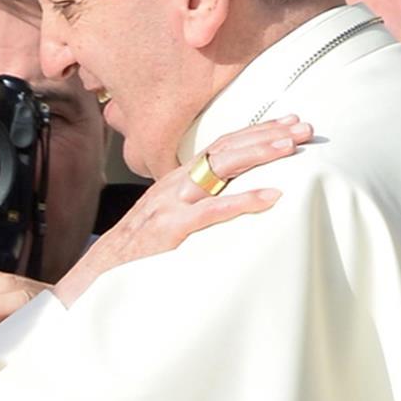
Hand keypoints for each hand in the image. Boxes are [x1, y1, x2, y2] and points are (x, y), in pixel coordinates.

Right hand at [53, 115, 312, 306]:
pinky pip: (210, 211)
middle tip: (304, 127)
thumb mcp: (164, 221)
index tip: (287, 123)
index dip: (254, 132)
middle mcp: (173, 185)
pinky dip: (242, 201)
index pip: (218, 146)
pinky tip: (272, 197)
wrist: (95, 277)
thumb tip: (225, 202)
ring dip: (258, 154)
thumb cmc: (133, 254)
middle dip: (265, 135)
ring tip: (292, 147)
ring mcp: (169, 204)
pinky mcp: (168, 229)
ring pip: (218, 168)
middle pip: (223, 148)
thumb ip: (191, 207)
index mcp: (175, 182)